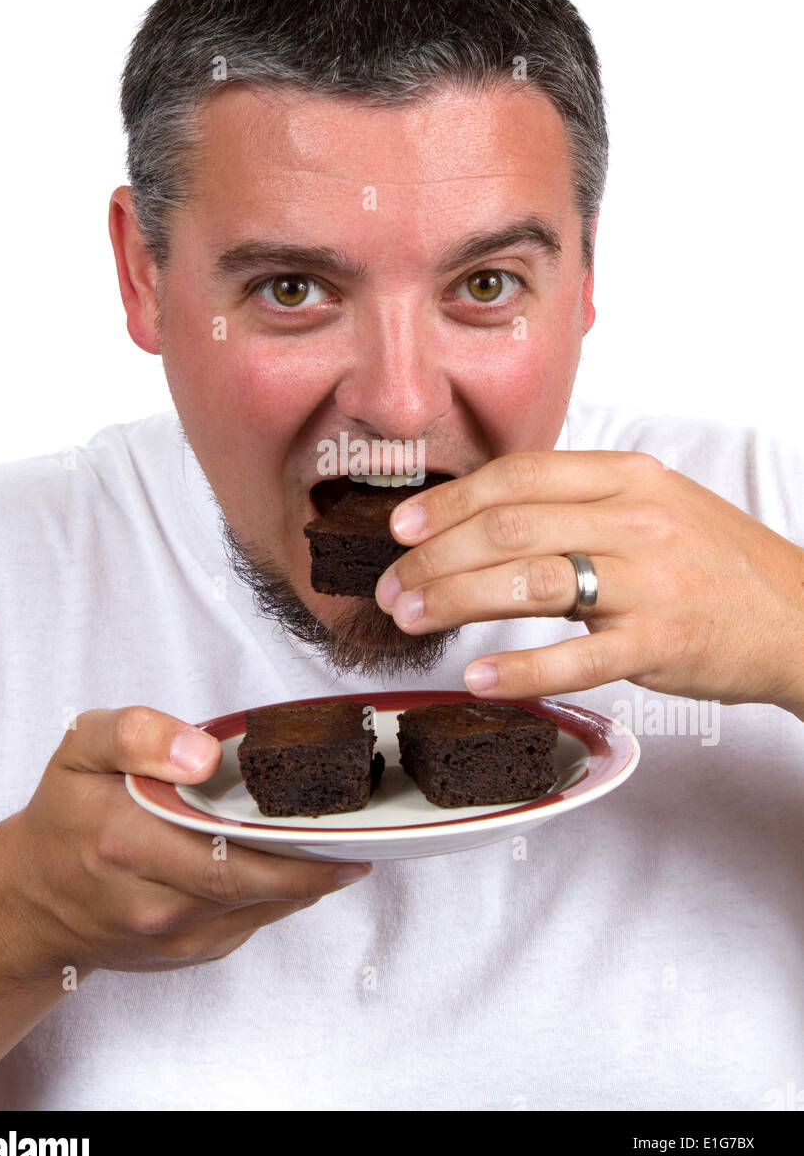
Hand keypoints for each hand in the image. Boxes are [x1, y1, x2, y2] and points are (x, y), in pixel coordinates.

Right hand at [1, 707, 371, 975]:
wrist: (33, 901)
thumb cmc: (67, 815)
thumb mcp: (82, 749)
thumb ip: (138, 736)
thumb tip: (204, 756)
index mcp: (128, 841)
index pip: (228, 851)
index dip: (293, 842)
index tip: (341, 821)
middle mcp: (154, 900)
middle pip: (257, 886)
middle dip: (316, 864)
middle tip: (362, 837)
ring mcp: (174, 937)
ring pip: (263, 908)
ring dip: (308, 880)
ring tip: (344, 845)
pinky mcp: (189, 953)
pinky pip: (252, 922)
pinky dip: (280, 895)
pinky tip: (298, 864)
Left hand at [374, 451, 803, 712]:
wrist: (799, 616)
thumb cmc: (715, 564)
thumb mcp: (656, 506)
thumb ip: (580, 504)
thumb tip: (484, 519)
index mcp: (628, 476)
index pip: (520, 476)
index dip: (450, 501)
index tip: (401, 527)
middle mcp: (637, 518)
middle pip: (510, 527)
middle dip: (435, 557)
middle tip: (391, 585)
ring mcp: (651, 580)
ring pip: (530, 581)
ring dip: (455, 600)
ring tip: (411, 619)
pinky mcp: (662, 642)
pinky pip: (578, 655)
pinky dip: (521, 668)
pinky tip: (479, 679)